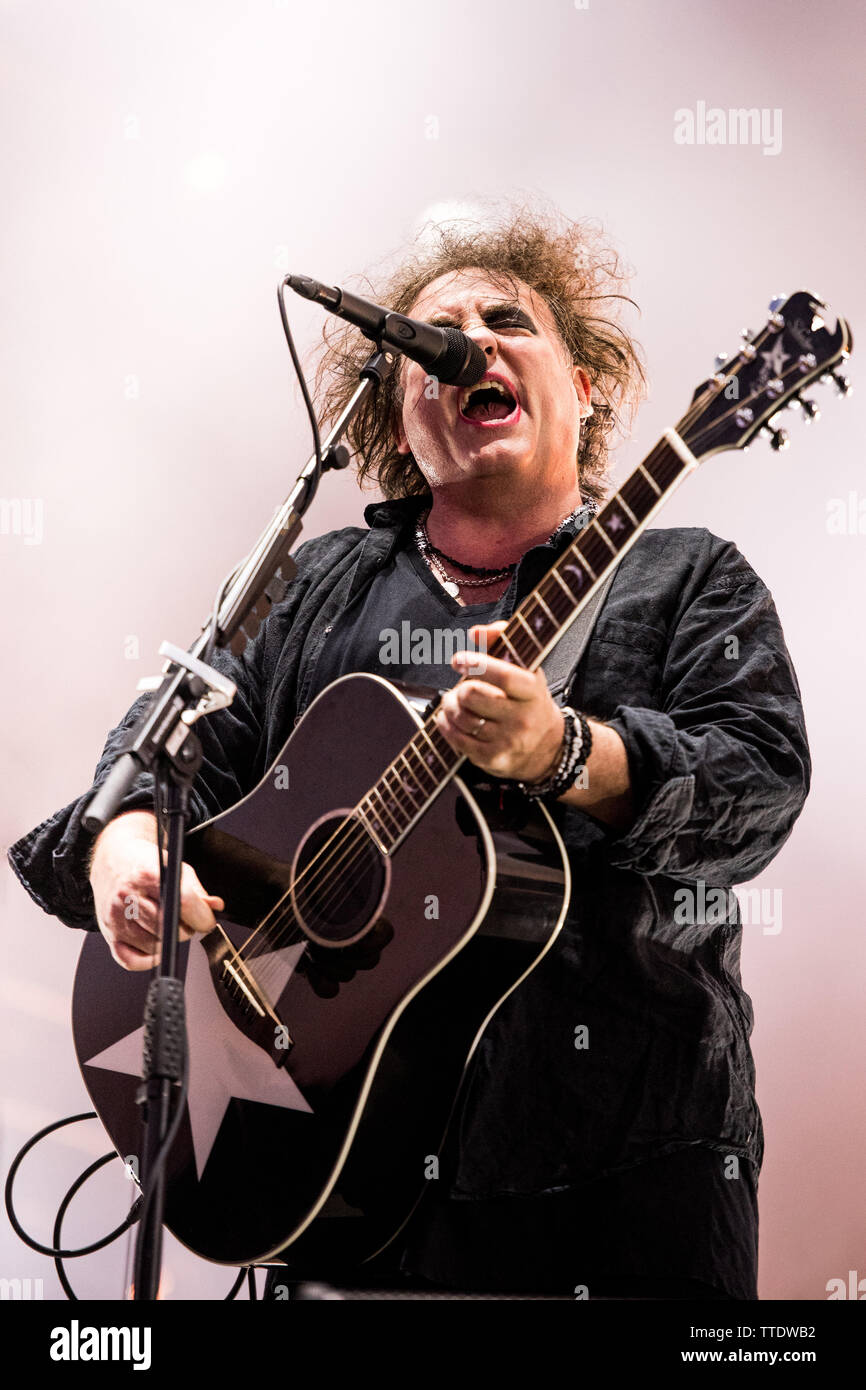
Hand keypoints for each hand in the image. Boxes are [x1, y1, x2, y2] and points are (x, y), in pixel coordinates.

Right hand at [88, 811, 224, 971]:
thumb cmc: (144, 864)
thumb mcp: (175, 867)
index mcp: (147, 875)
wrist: (112, 861)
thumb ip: (197, 890)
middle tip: (186, 920)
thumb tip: (215, 907)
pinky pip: (131, 961)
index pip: (183, 904)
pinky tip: (155, 945)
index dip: (202, 917)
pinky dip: (148, 959)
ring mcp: (116, 918)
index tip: (207, 920)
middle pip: (170, 928)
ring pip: (154, 947)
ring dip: (168, 942)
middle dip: (187, 928)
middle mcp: (128, 896)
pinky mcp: (109, 935)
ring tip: (167, 926)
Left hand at [433, 621, 564, 782]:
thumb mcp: (527, 670)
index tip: (459, 660)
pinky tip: (448, 718)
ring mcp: (507, 741)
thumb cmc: (530, 702)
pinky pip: (456, 738)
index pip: (503, 676)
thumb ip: (503, 642)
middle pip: (472, 695)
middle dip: (460, 688)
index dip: (476, 664)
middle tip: (461, 687)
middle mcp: (522, 717)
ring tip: (455, 702)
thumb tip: (477, 632)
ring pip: (461, 717)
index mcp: (532, 691)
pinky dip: (445, 724)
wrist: (549, 749)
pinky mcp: (492, 759)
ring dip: (450, 706)